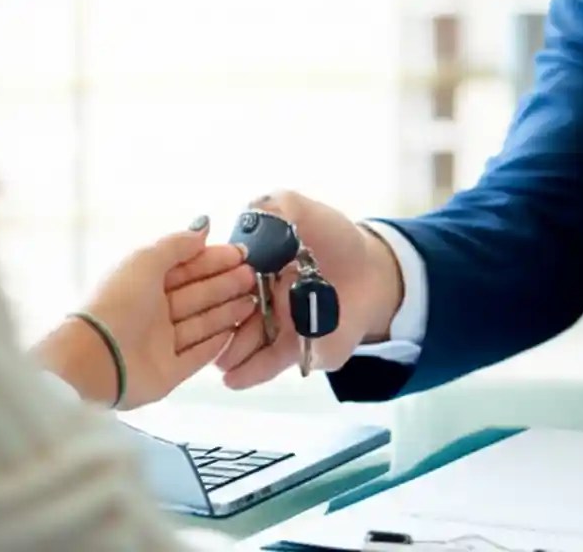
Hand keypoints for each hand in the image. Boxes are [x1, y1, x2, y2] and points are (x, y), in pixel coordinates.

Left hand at [37, 217, 256, 407]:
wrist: (96, 359)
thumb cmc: (115, 305)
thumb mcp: (145, 260)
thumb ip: (177, 244)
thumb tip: (202, 226)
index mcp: (142, 283)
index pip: (185, 268)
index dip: (212, 260)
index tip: (240, 254)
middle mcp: (151, 312)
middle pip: (196, 295)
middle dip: (225, 284)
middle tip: (252, 276)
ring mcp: (160, 343)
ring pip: (201, 323)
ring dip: (226, 311)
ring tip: (252, 300)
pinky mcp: (168, 371)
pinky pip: (197, 355)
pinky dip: (216, 344)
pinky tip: (233, 332)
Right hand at [215, 192, 404, 388]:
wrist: (372, 272)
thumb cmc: (335, 240)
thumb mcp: (304, 211)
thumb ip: (280, 205)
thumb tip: (255, 210)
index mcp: (252, 264)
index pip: (225, 274)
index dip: (216, 280)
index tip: (210, 283)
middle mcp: (255, 298)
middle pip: (228, 311)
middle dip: (218, 319)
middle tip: (211, 323)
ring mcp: (272, 326)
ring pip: (243, 341)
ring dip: (230, 350)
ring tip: (219, 357)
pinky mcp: (292, 350)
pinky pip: (267, 364)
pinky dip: (250, 372)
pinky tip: (233, 378)